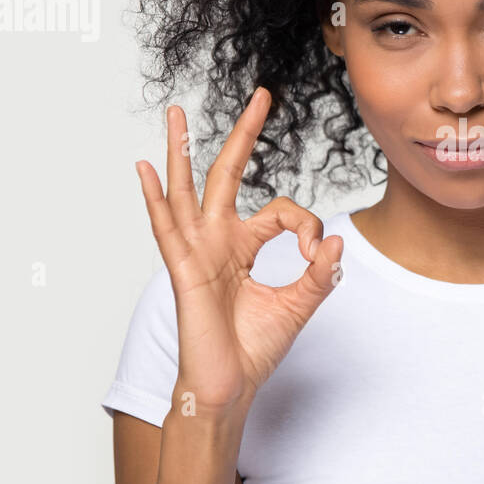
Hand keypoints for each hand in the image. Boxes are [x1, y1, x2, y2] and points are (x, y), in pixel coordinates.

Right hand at [133, 87, 342, 412]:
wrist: (231, 386)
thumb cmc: (255, 348)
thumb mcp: (299, 305)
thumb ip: (319, 274)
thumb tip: (337, 243)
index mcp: (244, 246)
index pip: (281, 211)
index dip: (307, 226)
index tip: (318, 255)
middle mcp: (218, 240)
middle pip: (228, 175)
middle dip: (243, 134)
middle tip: (261, 96)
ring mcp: (198, 251)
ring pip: (188, 190)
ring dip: (182, 151)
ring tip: (177, 114)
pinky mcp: (184, 270)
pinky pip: (167, 228)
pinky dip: (156, 197)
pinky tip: (146, 168)